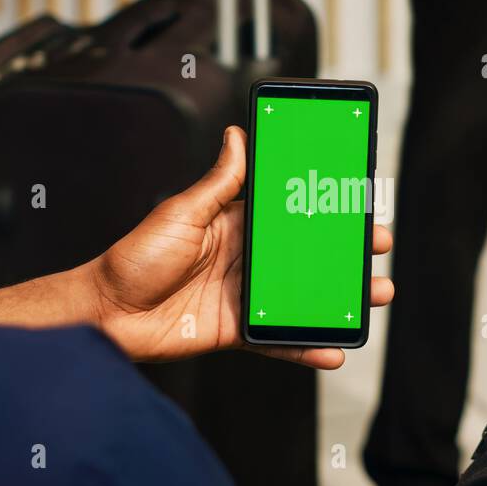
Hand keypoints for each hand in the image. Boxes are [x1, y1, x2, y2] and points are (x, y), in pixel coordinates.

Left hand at [85, 126, 393, 369]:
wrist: (108, 314)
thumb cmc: (135, 257)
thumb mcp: (181, 212)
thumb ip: (218, 183)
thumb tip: (239, 136)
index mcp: (235, 222)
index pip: (288, 210)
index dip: (322, 206)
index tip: (355, 199)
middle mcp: (246, 257)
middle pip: (307, 253)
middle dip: (346, 250)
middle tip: (379, 245)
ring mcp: (245, 295)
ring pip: (304, 296)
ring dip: (340, 298)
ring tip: (375, 294)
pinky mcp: (239, 330)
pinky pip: (280, 339)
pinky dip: (307, 346)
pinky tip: (334, 348)